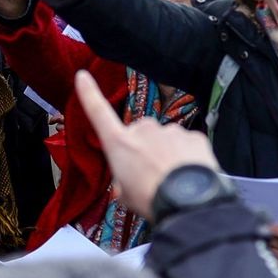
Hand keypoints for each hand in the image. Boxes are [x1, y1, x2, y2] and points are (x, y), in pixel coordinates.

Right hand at [71, 70, 217, 219]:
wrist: (187, 202)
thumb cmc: (149, 199)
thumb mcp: (125, 196)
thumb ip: (123, 182)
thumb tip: (128, 180)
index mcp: (119, 143)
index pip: (99, 113)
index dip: (89, 94)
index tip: (83, 75)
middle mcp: (143, 129)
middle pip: (141, 135)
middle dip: (146, 150)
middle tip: (152, 177)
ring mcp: (170, 130)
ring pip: (167, 140)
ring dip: (168, 155)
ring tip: (174, 180)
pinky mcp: (194, 136)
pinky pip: (188, 146)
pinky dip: (189, 158)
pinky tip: (192, 176)